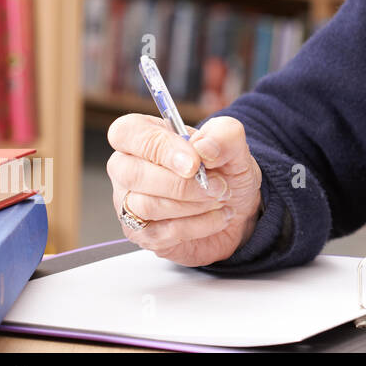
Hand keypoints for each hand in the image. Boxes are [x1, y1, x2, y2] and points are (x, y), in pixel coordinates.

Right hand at [106, 114, 262, 266]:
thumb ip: (224, 135)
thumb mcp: (235, 145)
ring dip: (194, 204)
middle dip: (182, 184)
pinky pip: (162, 232)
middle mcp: (127, 167)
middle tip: (217, 185)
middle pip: (132, 174)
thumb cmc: (226, 170)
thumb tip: (204, 147)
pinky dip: (199, 225)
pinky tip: (217, 216)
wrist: (238, 207)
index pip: (127, 132)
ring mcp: (128, 203)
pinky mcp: (140, 233)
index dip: (161, 147)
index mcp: (144, 134)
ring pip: (146, 206)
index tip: (195, 162)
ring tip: (219, 198)